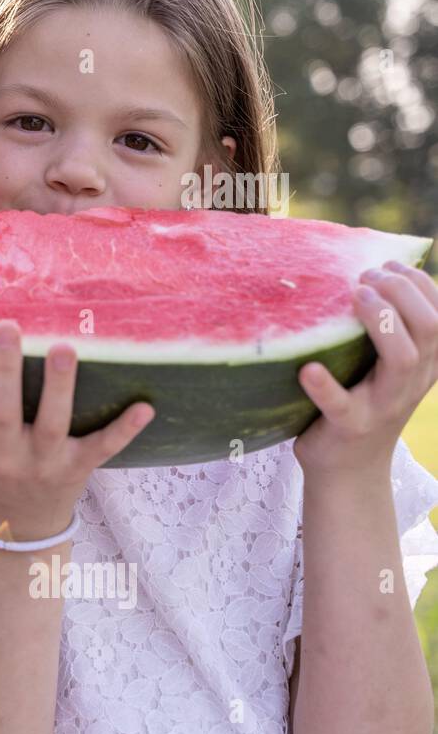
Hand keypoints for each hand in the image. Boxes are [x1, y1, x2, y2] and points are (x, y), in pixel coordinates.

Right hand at [0, 320, 153, 540]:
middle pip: (2, 414)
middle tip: (7, 326)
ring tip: (63, 346)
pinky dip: (124, 431)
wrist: (18, 531)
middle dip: (4, 370)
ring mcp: (44, 465)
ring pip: (50, 426)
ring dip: (59, 388)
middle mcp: (4, 460)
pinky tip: (145, 406)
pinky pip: (102, 450)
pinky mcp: (78, 469)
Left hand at [295, 260, 437, 473]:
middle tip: (365, 278)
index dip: (420, 284)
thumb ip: (387, 331)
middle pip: (429, 329)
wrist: (347, 470)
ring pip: (401, 359)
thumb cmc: (360, 402)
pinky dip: (325, 386)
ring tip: (355, 296)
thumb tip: (368, 276)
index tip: (387, 264)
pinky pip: (342, 405)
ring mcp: (383, 405)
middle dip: (401, 293)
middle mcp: (412, 382)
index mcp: (425, 365)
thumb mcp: (383, 367)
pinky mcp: (350, 426)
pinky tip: (308, 369)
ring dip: (381, 321)